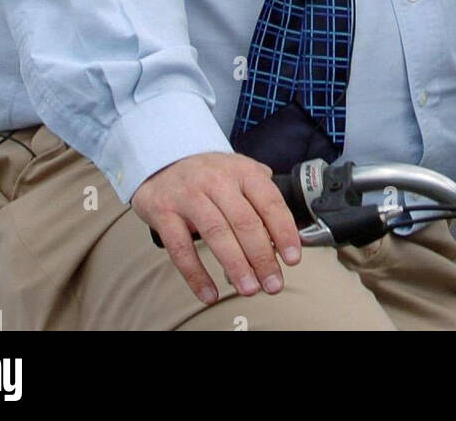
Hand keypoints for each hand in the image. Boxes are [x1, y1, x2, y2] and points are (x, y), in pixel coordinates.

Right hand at [132, 150, 301, 304]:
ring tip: (249, 289)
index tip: (293, 259)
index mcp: (241, 171)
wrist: (162, 161)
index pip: (269, 202)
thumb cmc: (209, 175)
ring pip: (216, 233)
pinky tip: (209, 294)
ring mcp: (189, 195)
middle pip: (245, 221)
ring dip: (236, 266)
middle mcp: (216, 180)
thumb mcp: (239, 172)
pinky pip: (181, 248)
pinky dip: (196, 275)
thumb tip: (287, 237)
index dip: (284, 232)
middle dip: (262, 257)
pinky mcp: (164, 212)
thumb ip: (263, 197)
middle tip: (273, 284)